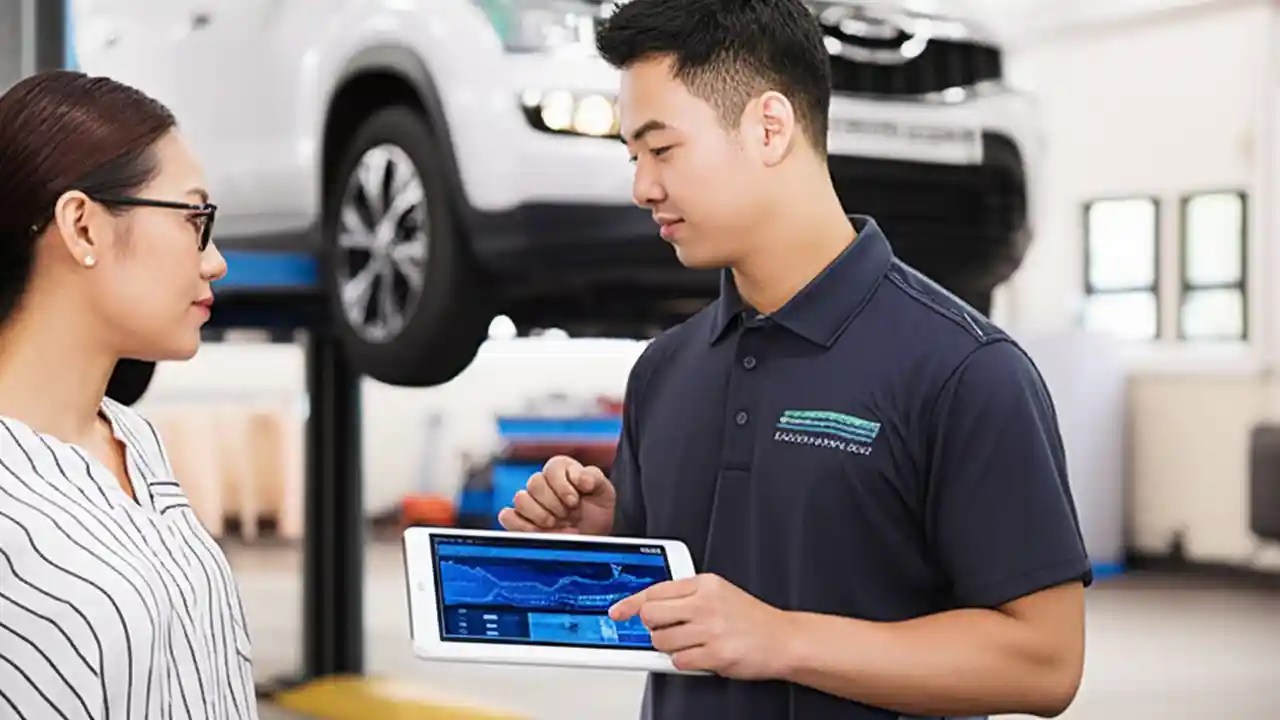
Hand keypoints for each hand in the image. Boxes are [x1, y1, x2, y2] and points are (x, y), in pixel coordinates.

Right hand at [497, 455, 615, 535]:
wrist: (592, 536)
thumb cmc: (596, 511)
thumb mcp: (604, 492)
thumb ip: (595, 478)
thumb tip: (582, 479)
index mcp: (560, 470)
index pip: (551, 468)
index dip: (562, 486)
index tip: (574, 501)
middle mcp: (542, 483)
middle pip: (534, 483)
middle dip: (553, 503)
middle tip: (567, 515)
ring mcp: (529, 502)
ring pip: (520, 499)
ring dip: (539, 515)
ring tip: (555, 524)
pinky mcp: (519, 520)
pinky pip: (507, 516)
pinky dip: (520, 525)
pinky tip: (539, 532)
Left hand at [610, 573, 794, 679]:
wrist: (784, 639)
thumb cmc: (751, 619)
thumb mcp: (720, 593)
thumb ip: (687, 595)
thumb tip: (650, 605)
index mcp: (705, 584)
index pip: (655, 590)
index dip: (631, 602)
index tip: (618, 611)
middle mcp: (706, 603)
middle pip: (651, 615)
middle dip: (652, 627)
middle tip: (666, 630)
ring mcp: (710, 629)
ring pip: (661, 641)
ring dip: (669, 647)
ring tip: (690, 643)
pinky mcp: (716, 654)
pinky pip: (678, 661)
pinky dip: (684, 661)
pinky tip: (700, 655)